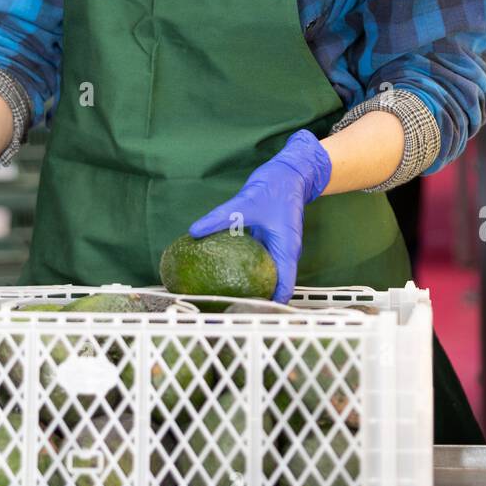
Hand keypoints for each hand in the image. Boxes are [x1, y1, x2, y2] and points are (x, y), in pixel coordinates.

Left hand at [189, 129, 332, 303]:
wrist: (291, 171)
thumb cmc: (276, 187)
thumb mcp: (246, 202)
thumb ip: (220, 217)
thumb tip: (194, 231)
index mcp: (286, 250)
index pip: (284, 288)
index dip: (269, 305)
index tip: (247, 314)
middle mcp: (284, 253)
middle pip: (274, 285)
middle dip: (255, 299)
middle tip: (229, 309)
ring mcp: (277, 247)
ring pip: (265, 273)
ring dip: (251, 285)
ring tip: (226, 295)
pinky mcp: (269, 240)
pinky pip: (257, 259)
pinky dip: (246, 267)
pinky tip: (226, 268)